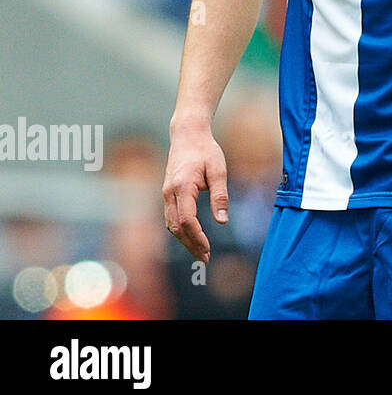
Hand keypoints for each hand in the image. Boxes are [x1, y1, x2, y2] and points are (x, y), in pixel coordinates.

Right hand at [162, 118, 228, 262]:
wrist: (187, 135)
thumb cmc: (206, 151)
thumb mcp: (218, 171)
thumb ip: (220, 196)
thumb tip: (222, 221)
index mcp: (182, 187)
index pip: (187, 220)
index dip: (197, 238)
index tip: (209, 249)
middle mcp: (169, 193)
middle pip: (177, 227)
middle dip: (191, 245)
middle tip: (206, 258)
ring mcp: (165, 194)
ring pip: (171, 225)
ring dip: (184, 240)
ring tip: (201, 252)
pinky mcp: (167, 194)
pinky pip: (170, 217)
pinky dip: (180, 231)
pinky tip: (191, 237)